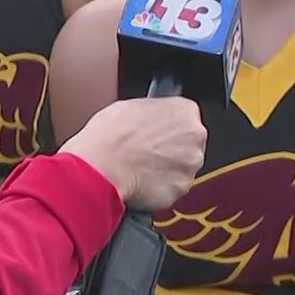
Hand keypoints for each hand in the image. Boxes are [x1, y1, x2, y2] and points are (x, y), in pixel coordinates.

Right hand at [59, 97, 205, 211]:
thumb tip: (151, 117)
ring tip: (140, 167)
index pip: (185, 116)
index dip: (168, 125)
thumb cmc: (109, 135)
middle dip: (171, 148)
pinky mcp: (181, 189)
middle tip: (147, 151)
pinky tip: (141, 181)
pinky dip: (160, 187)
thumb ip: (152, 111)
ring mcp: (190, 165)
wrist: (100, 166)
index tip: (158, 132)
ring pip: (182, 167)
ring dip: (166, 169)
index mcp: (185, 111)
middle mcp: (194, 137)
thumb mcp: (130, 106)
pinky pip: (172, 188)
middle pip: (188, 143)